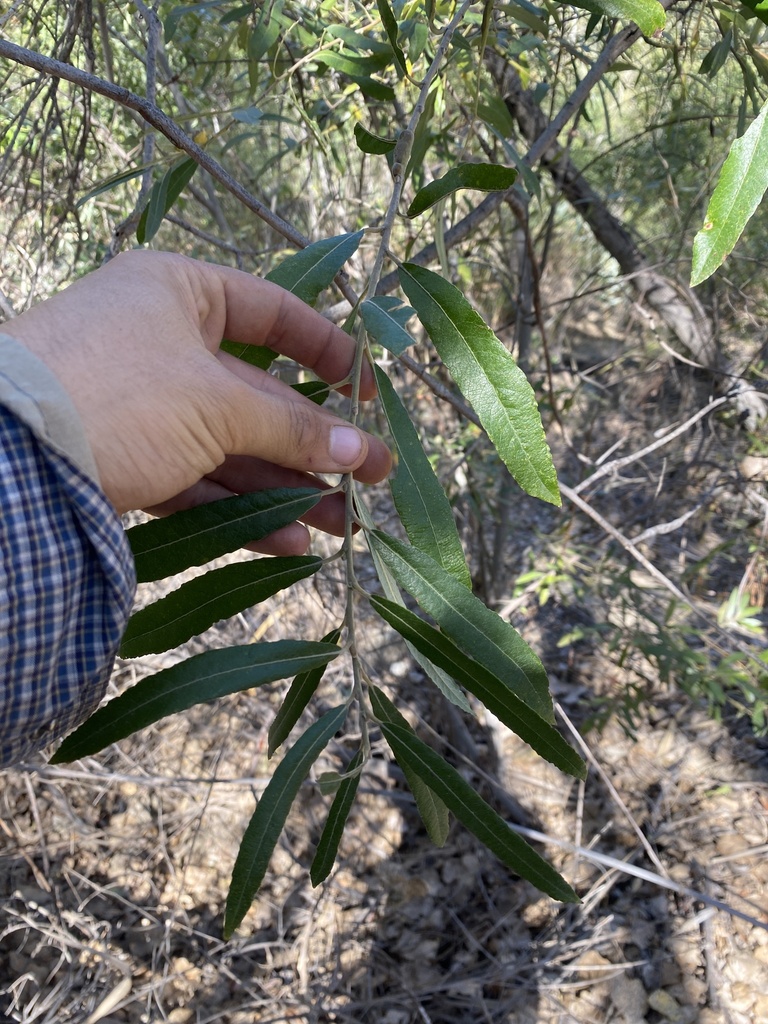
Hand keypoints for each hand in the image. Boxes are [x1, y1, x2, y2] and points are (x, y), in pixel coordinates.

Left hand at [5, 250, 390, 552]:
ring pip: (233, 447)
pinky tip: (291, 541)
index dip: (326, 349)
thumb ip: (292, 430)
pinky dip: (242, 510)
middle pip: (259, 396)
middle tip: (376, 478)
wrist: (8, 462)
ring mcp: (143, 407)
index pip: (272, 312)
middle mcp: (162, 344)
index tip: (366, 390)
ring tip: (346, 526)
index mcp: (180, 294)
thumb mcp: (218, 405)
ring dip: (291, 486)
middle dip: (319, 443)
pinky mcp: (127, 460)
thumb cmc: (120, 394)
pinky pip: (199, 482)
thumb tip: (361, 454)